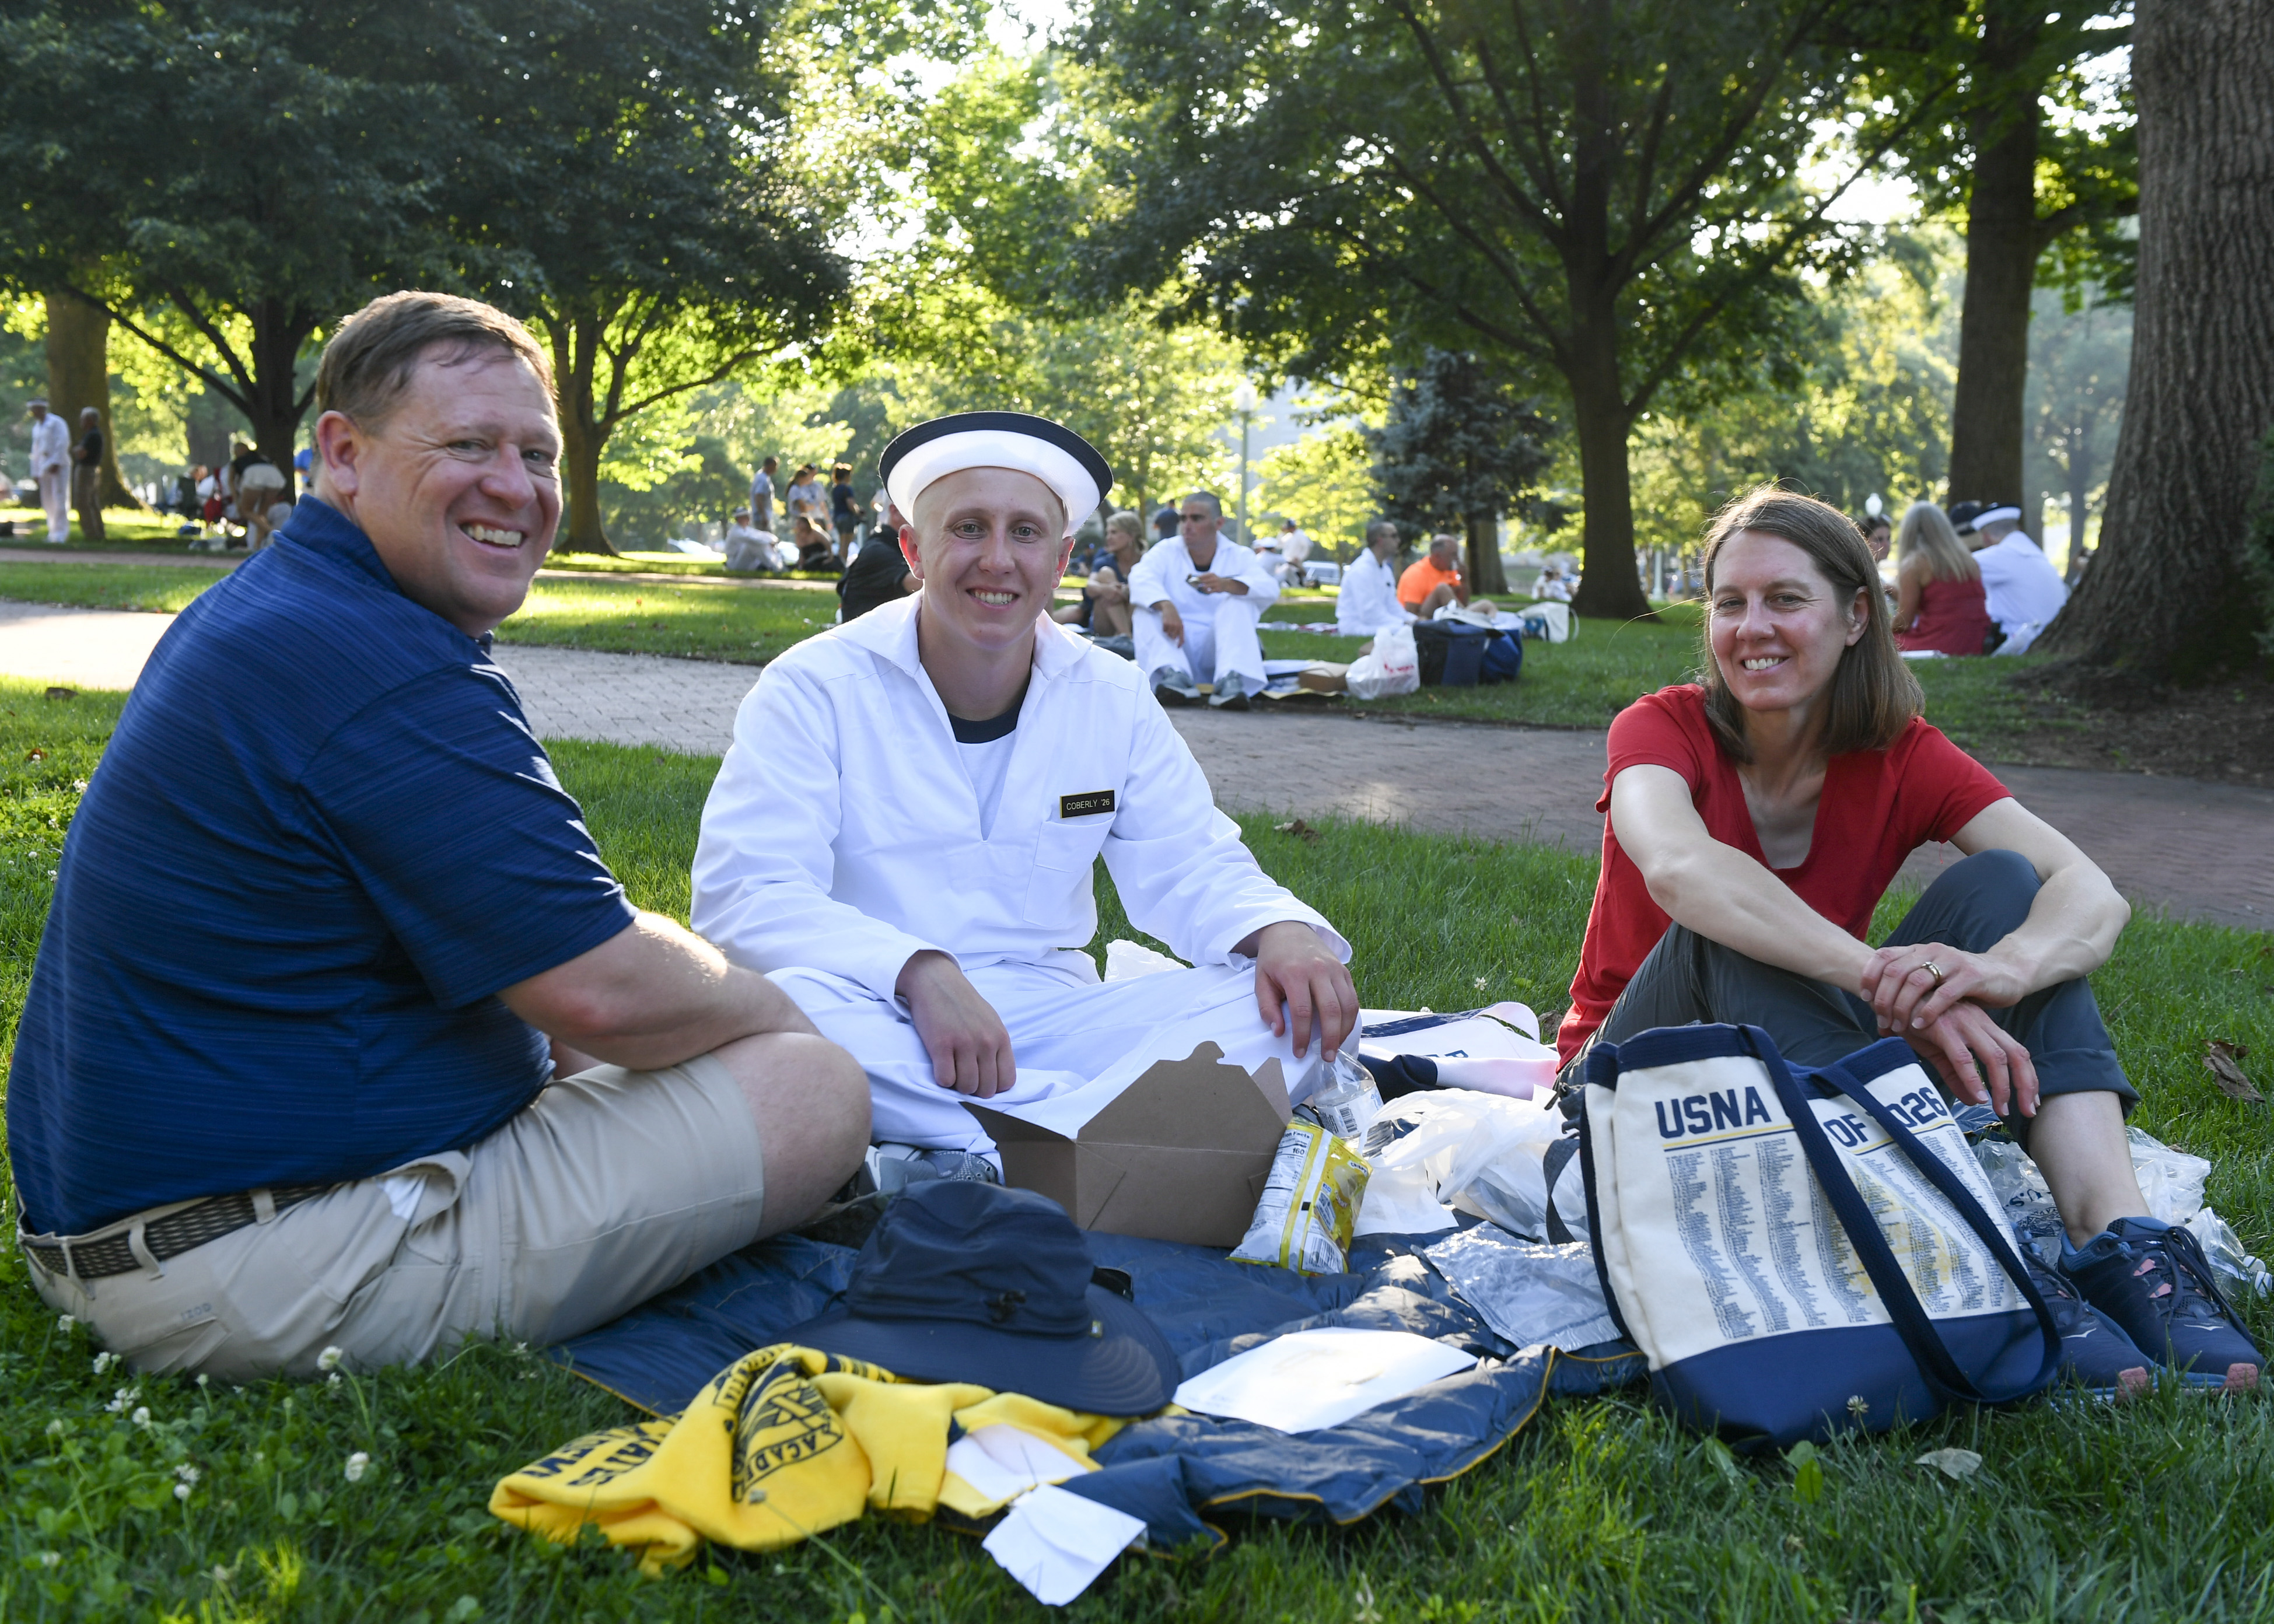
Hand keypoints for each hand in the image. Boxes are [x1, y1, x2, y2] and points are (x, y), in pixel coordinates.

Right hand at [896, 950, 1016, 1096]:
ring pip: (966, 1087)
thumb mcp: (990, 1021)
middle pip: (986, 1089)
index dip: (993, 1087)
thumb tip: (996, 1078)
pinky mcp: (941, 1044)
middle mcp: (986, 1042)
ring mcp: (964, 1043)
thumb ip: (996, 1047)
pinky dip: (942, 1079)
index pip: (1007, 1081)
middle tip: (962, 1077)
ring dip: (957, 1086)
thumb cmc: (962, 1003)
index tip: (981, 1081)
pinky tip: (940, 1066)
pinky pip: (945, 1080)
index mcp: (1001, 1038)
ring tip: (951, 1071)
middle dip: (974, 1090)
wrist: (935, 980)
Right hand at [1156, 601, 1183, 644]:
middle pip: (1173, 637)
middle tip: (1170, 632)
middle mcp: (1177, 626)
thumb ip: (1179, 630)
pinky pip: (1164, 630)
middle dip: (1171, 636)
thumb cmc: (1174, 617)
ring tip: (1167, 627)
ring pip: (1168, 634)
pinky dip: (1163, 628)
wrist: (1169, 608)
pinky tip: (1165, 624)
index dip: (1180, 643)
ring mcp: (1171, 625)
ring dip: (1167, 632)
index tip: (1177, 647)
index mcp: (1181, 627)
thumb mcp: (1179, 622)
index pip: (1181, 637)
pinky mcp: (1166, 623)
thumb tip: (1179, 640)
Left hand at [1192, 573, 1246, 595]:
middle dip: (1197, 584)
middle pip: (1203, 581)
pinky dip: (1206, 591)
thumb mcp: (1211, 577)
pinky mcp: (1217, 589)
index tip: (1191, 581)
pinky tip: (1205, 591)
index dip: (1196, 579)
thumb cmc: (1216, 581)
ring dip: (1201, 588)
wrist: (1225, 584)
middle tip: (1194, 586)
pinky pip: (1209, 591)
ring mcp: (1215, 584)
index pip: (1202, 576)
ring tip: (1199, 589)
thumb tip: (1195, 579)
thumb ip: (1204, 578)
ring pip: (1205, 586)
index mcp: (1211, 574)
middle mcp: (1213, 578)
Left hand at [1242, 921, 1357, 1060]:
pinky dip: (1351, 1017)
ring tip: (1336, 1048)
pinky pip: (1353, 997)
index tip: (1299, 1052)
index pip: (1302, 1011)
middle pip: (1331, 1010)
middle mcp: (1318, 970)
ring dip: (1344, 1031)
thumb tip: (1278, 1032)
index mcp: (1294, 972)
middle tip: (1326, 1057)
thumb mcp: (1261, 980)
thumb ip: (1267, 1007)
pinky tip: (1342, 1030)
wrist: (1289, 929)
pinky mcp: (1344, 971)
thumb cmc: (1274, 959)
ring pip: (1348, 1005)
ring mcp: (1335, 969)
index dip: (1302, 1036)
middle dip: (1330, 1038)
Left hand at [1861, 942, 2027, 1032]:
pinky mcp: (1971, 976)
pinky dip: (1928, 1011)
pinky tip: (1921, 1025)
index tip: (1864, 997)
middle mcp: (1932, 951)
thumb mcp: (1932, 979)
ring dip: (1902, 1007)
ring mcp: (1952, 962)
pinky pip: (1944, 994)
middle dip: (1884, 998)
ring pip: (1916, 982)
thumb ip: (1907, 985)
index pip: (1884, 955)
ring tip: (1898, 1026)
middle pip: (1896, 971)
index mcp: (1919, 949)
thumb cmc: (1961, 982)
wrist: (2005, 973)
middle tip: (1881, 1020)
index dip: (1870, 975)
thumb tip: (1875, 1007)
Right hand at [1907, 999, 2039, 1117]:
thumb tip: (1974, 1101)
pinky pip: (1963, 1057)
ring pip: (1995, 1056)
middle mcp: (1979, 1023)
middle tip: (2028, 1112)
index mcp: (1982, 1026)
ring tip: (2001, 1109)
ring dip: (2002, 1086)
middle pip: (2016, 1054)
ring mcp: (1963, 1023)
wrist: (1888, 995)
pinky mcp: (1943, 1027)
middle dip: (2026, 1084)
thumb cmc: (1913, 1020)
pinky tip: (1978, 1096)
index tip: (2029, 1101)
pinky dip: (1973, 1078)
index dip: (2027, 1077)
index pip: (2016, 1052)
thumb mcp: (1938, 1050)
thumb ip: (1957, 1075)